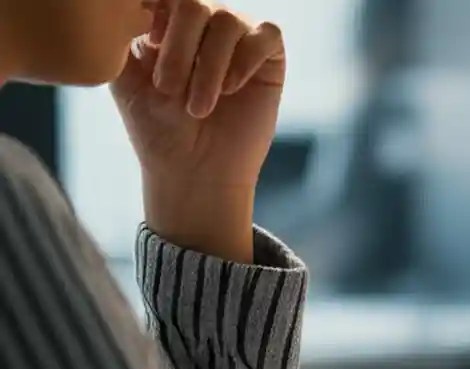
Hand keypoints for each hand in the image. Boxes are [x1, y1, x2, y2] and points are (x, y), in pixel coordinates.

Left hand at [111, 0, 285, 262]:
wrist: (195, 170)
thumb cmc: (157, 127)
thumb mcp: (124, 75)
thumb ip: (119, 32)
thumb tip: (131, 5)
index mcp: (166, 20)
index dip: (157, 11)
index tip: (148, 44)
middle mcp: (204, 22)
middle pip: (195, 3)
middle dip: (179, 48)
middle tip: (168, 89)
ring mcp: (238, 38)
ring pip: (228, 20)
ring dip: (209, 66)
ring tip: (197, 106)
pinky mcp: (269, 59)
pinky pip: (266, 34)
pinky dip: (245, 59)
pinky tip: (231, 90)